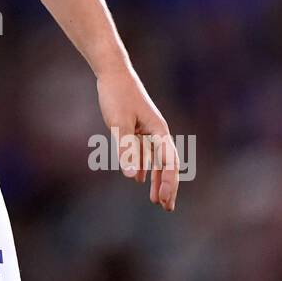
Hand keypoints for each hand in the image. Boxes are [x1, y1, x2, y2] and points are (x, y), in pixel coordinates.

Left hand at [96, 62, 179, 211]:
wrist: (112, 72)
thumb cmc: (117, 95)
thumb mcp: (119, 123)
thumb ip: (126, 149)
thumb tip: (131, 177)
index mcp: (158, 131)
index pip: (168, 163)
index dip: (167, 183)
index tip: (163, 201)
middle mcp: (157, 132)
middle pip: (167, 164)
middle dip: (167, 186)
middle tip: (167, 208)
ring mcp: (148, 131)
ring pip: (156, 161)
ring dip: (156, 180)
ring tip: (156, 201)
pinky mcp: (137, 128)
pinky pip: (144, 153)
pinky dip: (143, 167)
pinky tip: (138, 178)